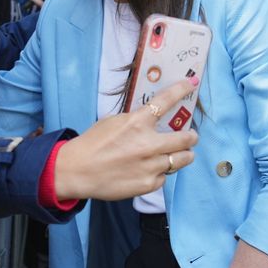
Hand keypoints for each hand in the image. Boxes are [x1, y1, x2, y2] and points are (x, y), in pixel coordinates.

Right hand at [54, 79, 198, 199]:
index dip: (182, 90)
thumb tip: (153, 118)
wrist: (76, 172)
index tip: (191, 84)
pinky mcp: (148, 183)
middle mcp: (148, 144)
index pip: (166, 101)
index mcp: (137, 123)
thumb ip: (135, 120)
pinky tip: (148, 171)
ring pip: (182, 159)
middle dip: (191, 136)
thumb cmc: (92, 144)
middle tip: (190, 136)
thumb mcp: (111, 122)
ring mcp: (150, 166)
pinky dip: (159, 172)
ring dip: (183, 155)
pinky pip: (164, 176)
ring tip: (179, 154)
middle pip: (186, 138)